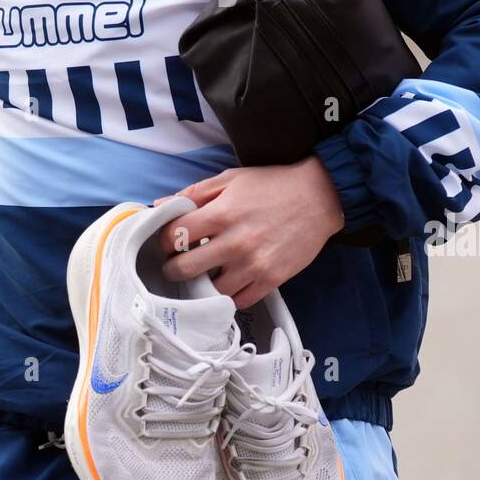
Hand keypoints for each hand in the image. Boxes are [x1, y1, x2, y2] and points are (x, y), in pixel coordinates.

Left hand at [150, 156, 344, 307]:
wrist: (319, 197)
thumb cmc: (273, 185)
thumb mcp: (230, 179)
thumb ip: (194, 193)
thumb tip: (160, 206)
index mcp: (220, 213)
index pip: (173, 237)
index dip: (164, 241)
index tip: (169, 242)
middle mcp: (234, 242)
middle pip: (184, 269)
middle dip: (173, 268)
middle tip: (177, 265)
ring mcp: (253, 264)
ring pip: (210, 291)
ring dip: (202, 285)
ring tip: (205, 275)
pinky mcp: (271, 280)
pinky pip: (239, 300)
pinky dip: (229, 295)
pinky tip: (228, 282)